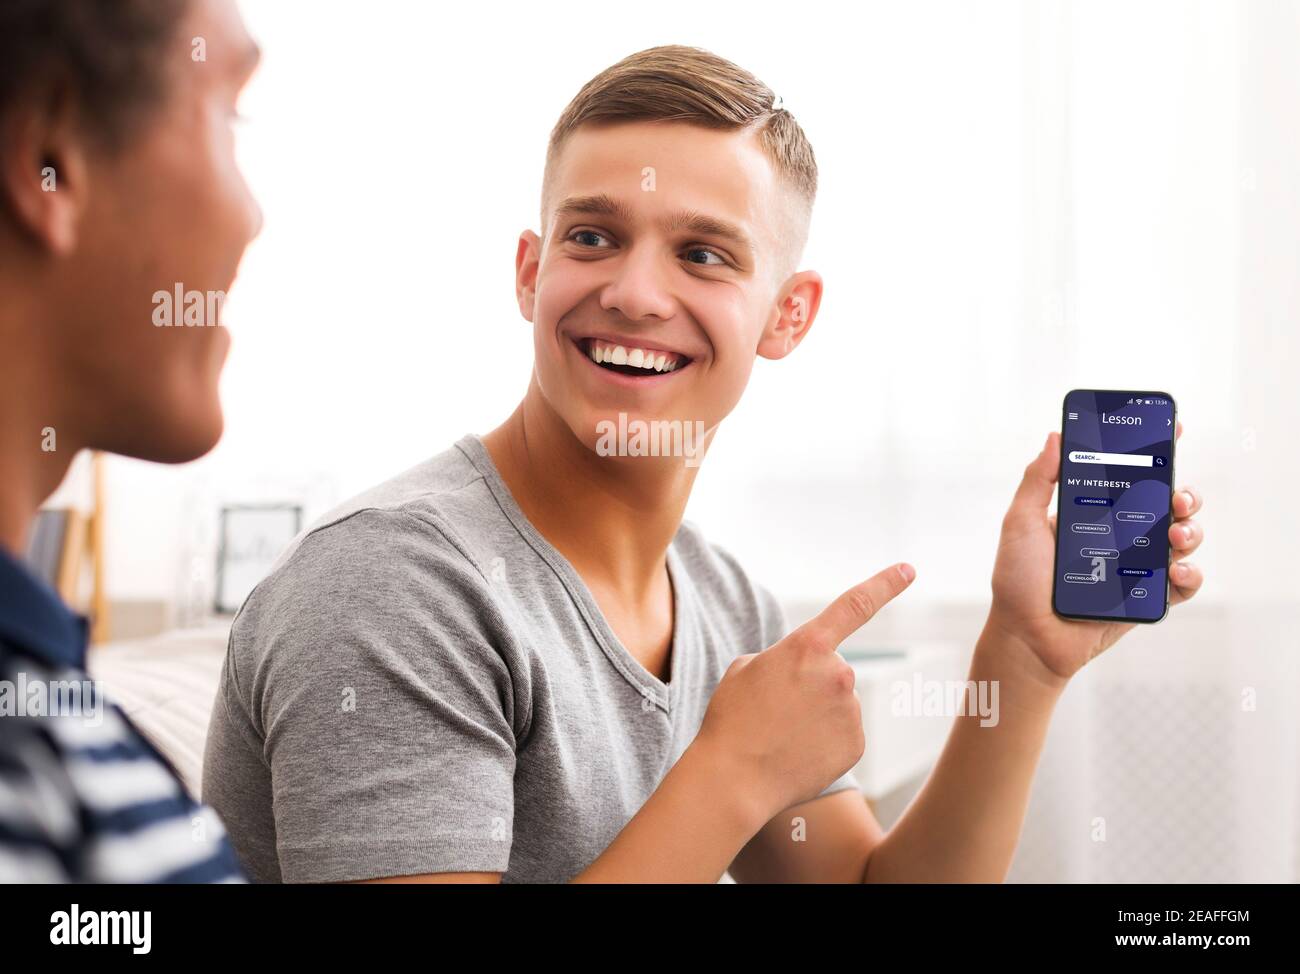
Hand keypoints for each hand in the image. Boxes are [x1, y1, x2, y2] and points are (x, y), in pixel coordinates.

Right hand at [696, 563, 915, 816]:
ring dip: (816, 715)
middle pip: (832, 671)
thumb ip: (782, 658)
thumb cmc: (732, 720)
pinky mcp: (856, 744)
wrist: (735, 779)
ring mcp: (851, 711)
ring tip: (782, 735)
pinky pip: (842, 734)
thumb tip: (801, 673)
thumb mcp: (745, 669)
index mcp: (808, 646)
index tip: (910, 569)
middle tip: (776, 710)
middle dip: (810, 685)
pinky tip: (797, 753)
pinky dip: (823, 742)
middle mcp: (839, 674)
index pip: (855, 605)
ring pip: (837, 704)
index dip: (885, 584)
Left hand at [987, 421, 1203, 687]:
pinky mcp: (1145, 598)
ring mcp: (1135, 566)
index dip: (1154, 453)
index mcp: (1094, 512)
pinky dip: (1189, 575)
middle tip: (1177, 497)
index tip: (1171, 430)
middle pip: (1166, 504)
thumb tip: (1055, 436)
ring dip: (1190, 530)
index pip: (1130, 475)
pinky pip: (1181, 585)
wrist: (1027, 637)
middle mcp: (1119, 535)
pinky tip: (1177, 570)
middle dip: (1183, 494)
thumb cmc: (1018, 581)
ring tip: (1176, 533)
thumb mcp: (1020, 524)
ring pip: (1181, 538)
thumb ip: (1037, 481)